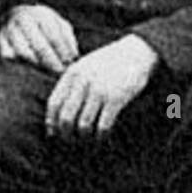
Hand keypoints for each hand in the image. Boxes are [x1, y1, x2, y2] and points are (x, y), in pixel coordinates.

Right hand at [0, 4, 79, 74]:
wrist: (18, 15)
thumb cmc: (45, 23)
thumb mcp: (60, 25)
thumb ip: (68, 39)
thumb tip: (74, 57)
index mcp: (40, 14)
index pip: (54, 36)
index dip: (63, 51)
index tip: (70, 62)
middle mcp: (22, 20)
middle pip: (39, 46)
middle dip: (52, 62)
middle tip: (60, 72)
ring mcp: (9, 30)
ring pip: (24, 53)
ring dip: (39, 65)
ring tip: (51, 71)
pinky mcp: (1, 41)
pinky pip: (11, 57)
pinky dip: (24, 64)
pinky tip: (37, 66)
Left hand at [45, 35, 159, 140]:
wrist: (139, 51)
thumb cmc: (113, 60)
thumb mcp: (87, 65)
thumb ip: (73, 82)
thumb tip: (60, 109)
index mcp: (73, 73)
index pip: (53, 104)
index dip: (51, 122)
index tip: (54, 133)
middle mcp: (83, 82)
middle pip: (65, 118)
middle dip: (66, 134)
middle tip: (71, 142)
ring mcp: (100, 90)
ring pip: (83, 125)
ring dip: (84, 137)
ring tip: (88, 140)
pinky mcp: (116, 98)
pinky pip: (102, 125)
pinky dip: (101, 136)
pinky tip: (103, 137)